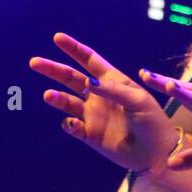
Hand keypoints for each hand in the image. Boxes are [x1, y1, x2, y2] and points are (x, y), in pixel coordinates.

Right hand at [29, 32, 179, 174]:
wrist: (156, 153)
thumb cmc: (152, 121)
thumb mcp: (138, 101)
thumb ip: (114, 91)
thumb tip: (89, 83)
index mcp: (113, 81)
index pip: (89, 60)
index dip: (74, 48)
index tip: (58, 37)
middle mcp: (99, 95)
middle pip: (71, 78)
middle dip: (53, 69)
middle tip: (35, 62)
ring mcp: (93, 114)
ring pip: (67, 101)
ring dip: (56, 98)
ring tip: (48, 95)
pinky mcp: (89, 134)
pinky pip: (72, 126)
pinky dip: (69, 124)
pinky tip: (73, 124)